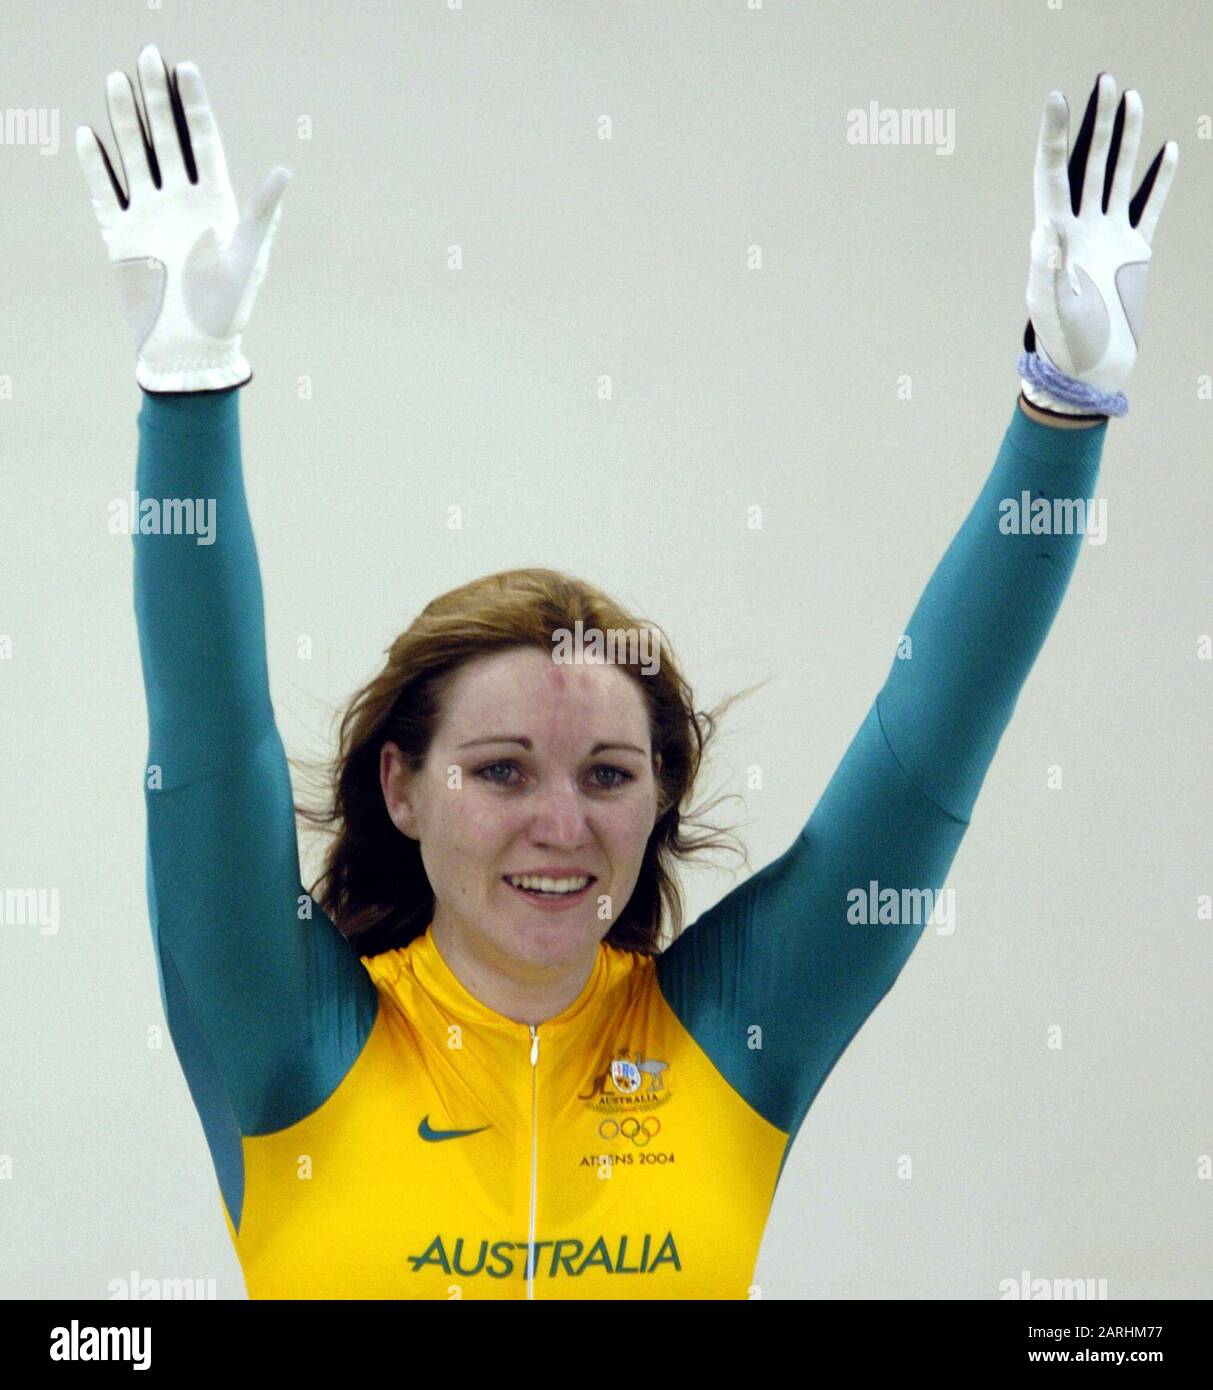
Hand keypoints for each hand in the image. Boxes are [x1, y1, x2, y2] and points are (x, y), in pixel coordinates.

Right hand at [76, 44, 289, 392]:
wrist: (191, 348)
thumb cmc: (228, 308)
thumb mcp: (249, 256)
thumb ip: (262, 212)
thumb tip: (284, 171)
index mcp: (215, 204)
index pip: (203, 142)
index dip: (193, 105)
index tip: (185, 67)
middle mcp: (181, 202)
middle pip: (166, 140)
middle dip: (157, 99)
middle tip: (147, 55)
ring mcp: (150, 215)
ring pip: (134, 157)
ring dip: (125, 121)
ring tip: (116, 80)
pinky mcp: (122, 236)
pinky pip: (105, 192)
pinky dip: (96, 166)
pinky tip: (88, 135)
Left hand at [1020, 73, 1176, 417]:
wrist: (1092, 370)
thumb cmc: (1065, 344)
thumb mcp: (1051, 307)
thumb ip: (1047, 268)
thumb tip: (1046, 228)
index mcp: (1054, 236)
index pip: (1052, 175)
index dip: (1055, 137)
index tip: (1058, 98)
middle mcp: (1079, 229)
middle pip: (1087, 164)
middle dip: (1096, 122)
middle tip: (1105, 80)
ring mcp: (1108, 237)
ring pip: (1116, 176)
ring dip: (1124, 138)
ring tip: (1131, 97)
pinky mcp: (1134, 251)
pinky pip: (1149, 205)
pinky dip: (1158, 178)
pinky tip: (1165, 150)